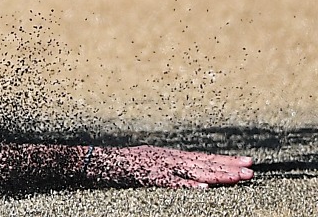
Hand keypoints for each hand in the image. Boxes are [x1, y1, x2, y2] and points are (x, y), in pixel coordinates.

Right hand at [86, 144, 254, 188]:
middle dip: (228, 166)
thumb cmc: (117, 165)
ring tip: (239, 178)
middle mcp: (166, 157)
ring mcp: (158, 166)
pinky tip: (205, 188)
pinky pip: (171, 183)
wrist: (92, 161)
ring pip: (194, 171)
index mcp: (167, 155)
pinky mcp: (147, 176)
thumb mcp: (145, 161)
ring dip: (218, 175)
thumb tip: (187, 175)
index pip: (202, 158)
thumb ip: (165, 167)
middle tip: (252, 169)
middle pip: (203, 162)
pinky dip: (187, 185)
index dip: (224, 160)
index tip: (246, 161)